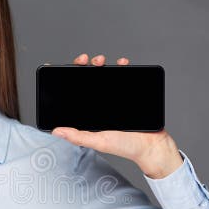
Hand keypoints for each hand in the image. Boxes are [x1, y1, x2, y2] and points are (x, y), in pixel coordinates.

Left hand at [50, 53, 183, 178]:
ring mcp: (114, 98)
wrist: (153, 145)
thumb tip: (55, 131)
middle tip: (84, 61)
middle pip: (87, 81)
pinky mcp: (128, 94)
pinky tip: (121, 63)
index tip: (61, 68)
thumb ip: (78, 137)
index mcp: (89, 115)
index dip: (66, 80)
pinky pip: (124, 77)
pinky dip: (122, 67)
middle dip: (83, 67)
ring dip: (101, 64)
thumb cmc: (125, 147)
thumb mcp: (99, 142)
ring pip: (104, 76)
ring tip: (100, 61)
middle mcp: (100, 105)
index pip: (73, 94)